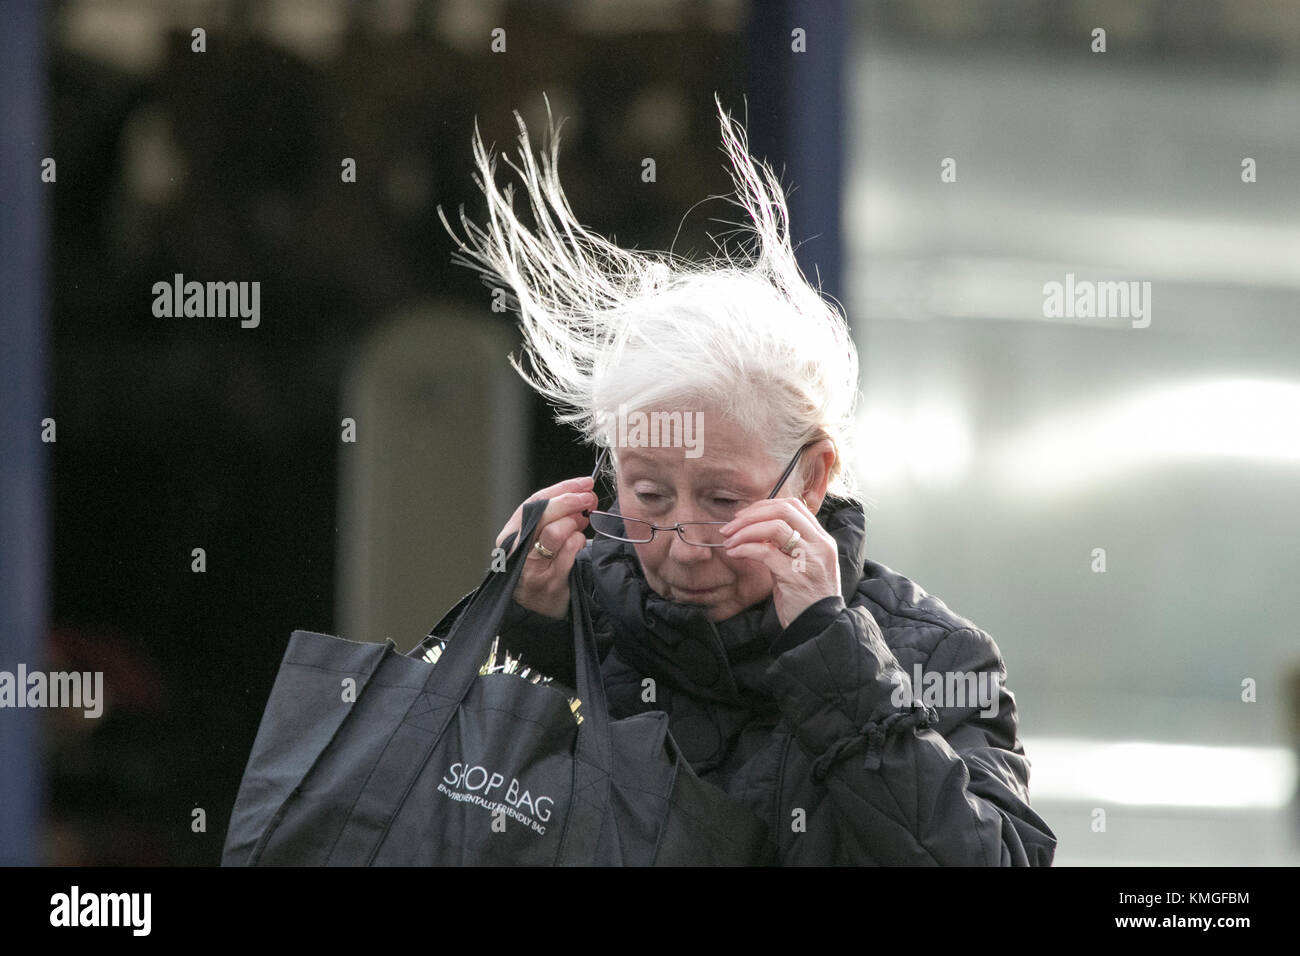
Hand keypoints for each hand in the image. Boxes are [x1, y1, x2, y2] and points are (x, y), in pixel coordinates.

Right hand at [495, 476, 595, 619]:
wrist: (535, 611)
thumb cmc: (538, 569)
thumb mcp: (536, 541)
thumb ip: (553, 518)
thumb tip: (581, 495)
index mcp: (510, 536)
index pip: (534, 503)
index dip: (561, 489)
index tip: (583, 482)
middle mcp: (517, 551)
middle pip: (543, 514)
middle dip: (570, 501)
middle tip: (589, 498)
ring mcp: (533, 568)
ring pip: (556, 532)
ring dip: (573, 525)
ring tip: (579, 527)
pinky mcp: (551, 583)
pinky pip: (569, 552)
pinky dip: (578, 543)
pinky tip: (579, 544)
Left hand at [720, 497, 840, 628]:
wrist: (820, 628)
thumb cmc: (806, 598)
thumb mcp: (801, 565)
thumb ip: (785, 546)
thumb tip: (755, 530)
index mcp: (822, 539)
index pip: (793, 507)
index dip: (764, 506)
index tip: (744, 516)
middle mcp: (820, 545)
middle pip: (783, 511)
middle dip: (752, 515)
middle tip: (731, 526)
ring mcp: (809, 559)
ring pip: (774, 527)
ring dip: (745, 531)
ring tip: (730, 540)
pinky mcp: (795, 576)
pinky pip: (766, 552)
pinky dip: (745, 548)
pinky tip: (735, 553)